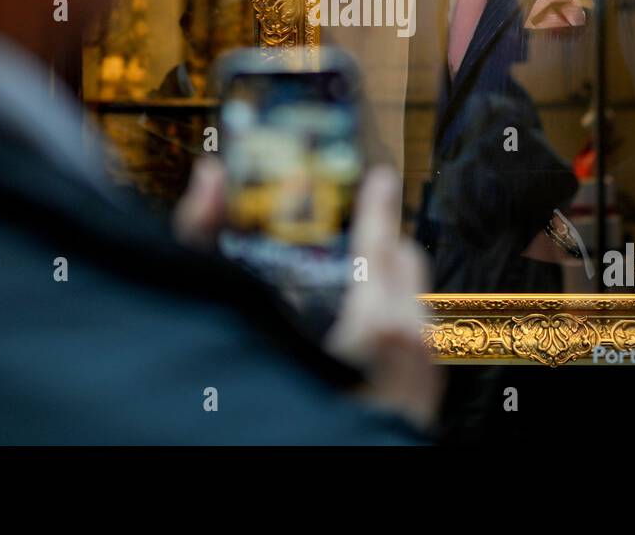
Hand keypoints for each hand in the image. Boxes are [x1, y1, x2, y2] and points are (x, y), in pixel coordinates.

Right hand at [174, 160, 443, 430]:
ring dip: (390, 284)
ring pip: (416, 300)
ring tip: (352, 286)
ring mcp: (423, 374)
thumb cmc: (268, 403)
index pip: (380, 242)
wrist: (306, 455)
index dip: (376, 203)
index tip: (379, 179)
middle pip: (406, 264)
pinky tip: (364, 332)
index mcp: (372, 325)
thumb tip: (210, 181)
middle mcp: (408, 346)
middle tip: (351, 233)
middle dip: (381, 241)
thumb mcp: (230, 321)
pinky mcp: (426, 399)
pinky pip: (421, 340)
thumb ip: (208, 246)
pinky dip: (397, 321)